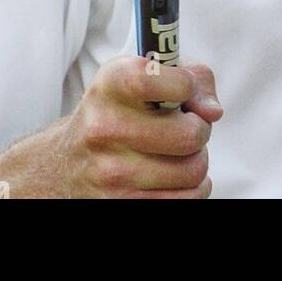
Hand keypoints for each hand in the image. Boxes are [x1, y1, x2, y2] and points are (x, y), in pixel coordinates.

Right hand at [56, 56, 222, 198]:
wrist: (68, 161)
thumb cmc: (120, 110)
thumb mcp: (145, 75)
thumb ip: (192, 77)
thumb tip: (212, 112)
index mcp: (110, 85)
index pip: (161, 80)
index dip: (184, 84)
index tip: (182, 89)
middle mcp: (105, 128)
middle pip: (190, 134)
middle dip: (199, 128)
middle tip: (186, 124)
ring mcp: (111, 172)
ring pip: (194, 170)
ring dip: (196, 159)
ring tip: (177, 151)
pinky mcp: (121, 204)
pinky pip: (187, 198)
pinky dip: (192, 187)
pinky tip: (174, 174)